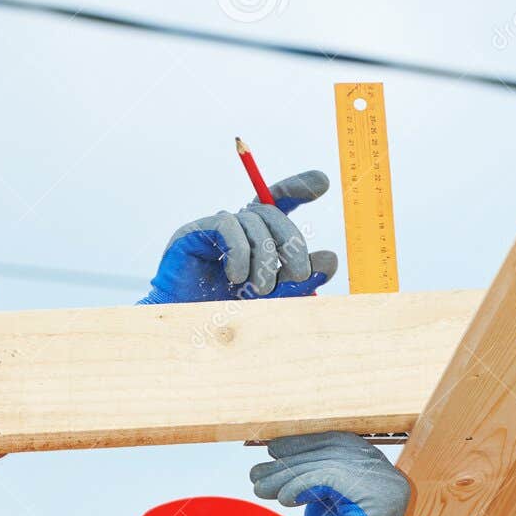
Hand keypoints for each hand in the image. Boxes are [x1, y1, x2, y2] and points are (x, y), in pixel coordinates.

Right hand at [139, 172, 337, 304]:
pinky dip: (239, 252)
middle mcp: (238, 228)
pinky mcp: (195, 232)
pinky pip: (228, 227)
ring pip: (254, 220)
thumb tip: (330, 259)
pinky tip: (235, 278)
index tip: (322, 184)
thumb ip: (299, 280)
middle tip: (300, 274)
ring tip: (260, 290)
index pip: (279, 202)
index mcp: (256, 238)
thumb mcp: (272, 298)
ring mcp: (216, 228)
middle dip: (293, 241)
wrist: (185, 331)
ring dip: (266, 257)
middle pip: (273, 212)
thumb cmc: (225, 315)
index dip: (298, 187)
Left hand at [249, 432, 410, 515]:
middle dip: (293, 456)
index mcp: (384, 477)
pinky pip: (328, 476)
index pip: (343, 444)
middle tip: (260, 466)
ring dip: (287, 473)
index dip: (307, 444)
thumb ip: (317, 474)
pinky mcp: (374, 496)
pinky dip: (300, 485)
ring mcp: (387, 486)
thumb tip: (281, 447)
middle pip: (334, 450)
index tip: (275, 449)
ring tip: (260, 485)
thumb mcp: (324, 502)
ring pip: (327, 463)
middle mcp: (392, 478)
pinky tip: (282, 498)